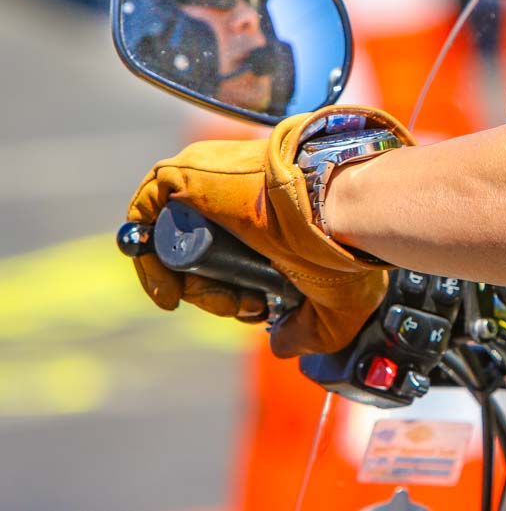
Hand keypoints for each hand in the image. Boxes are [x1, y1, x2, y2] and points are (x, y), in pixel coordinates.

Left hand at [126, 106, 415, 356]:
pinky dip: (148, 260)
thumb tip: (281, 345)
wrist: (339, 210)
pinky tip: (170, 292)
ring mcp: (209, 180)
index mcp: (272, 213)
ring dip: (192, 285)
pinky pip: (145, 219)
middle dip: (216, 293)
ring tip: (224, 302)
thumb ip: (308, 331)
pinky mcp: (182, 174)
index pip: (231, 256)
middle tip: (244, 306)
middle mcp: (238, 193)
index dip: (236, 291)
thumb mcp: (335, 307)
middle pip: (200, 253)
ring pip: (175, 241)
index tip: (257, 308)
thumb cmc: (346, 249)